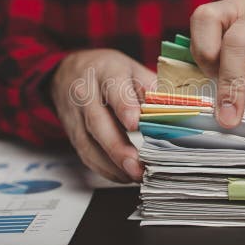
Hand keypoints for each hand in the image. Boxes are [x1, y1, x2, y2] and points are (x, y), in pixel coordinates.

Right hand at [51, 49, 155, 182]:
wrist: (68, 71)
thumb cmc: (108, 71)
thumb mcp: (132, 69)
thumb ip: (152, 88)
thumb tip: (176, 109)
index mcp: (106, 72)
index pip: (114, 88)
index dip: (124, 106)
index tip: (135, 124)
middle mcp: (85, 94)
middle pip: (98, 122)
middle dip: (117, 148)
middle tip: (137, 166)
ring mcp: (75, 116)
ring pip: (88, 143)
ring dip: (112, 164)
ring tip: (134, 176)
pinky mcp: (72, 134)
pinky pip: (85, 155)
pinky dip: (104, 169)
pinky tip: (123, 176)